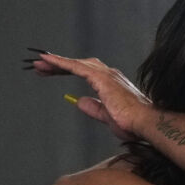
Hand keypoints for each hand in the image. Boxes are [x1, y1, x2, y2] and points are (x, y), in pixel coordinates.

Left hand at [27, 51, 152, 139]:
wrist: (145, 123)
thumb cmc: (132, 123)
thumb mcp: (107, 116)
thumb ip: (94, 108)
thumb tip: (80, 101)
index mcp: (111, 83)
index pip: (84, 72)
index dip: (66, 70)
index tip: (51, 72)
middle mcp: (109, 74)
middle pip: (78, 64)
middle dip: (58, 65)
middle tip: (39, 66)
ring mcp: (106, 75)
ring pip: (76, 63)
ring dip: (56, 62)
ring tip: (39, 63)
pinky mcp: (102, 78)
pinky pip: (77, 67)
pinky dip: (61, 63)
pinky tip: (49, 61)